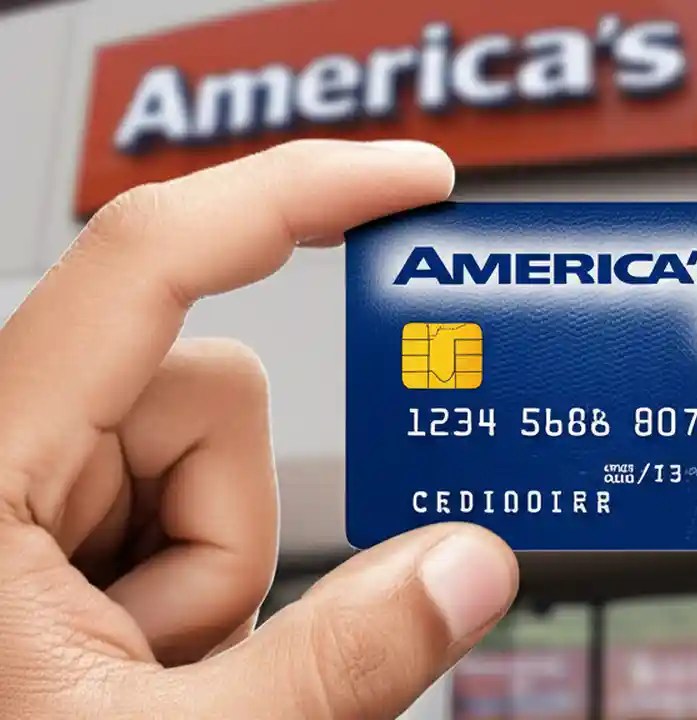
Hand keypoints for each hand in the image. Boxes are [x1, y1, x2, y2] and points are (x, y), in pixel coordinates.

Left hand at [0, 141, 517, 717]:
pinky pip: (183, 508)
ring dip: (216, 570)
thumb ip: (336, 660)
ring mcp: (28, 487)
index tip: (411, 182)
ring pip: (205, 459)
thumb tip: (470, 567)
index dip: (298, 194)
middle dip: (234, 527)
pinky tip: (142, 662)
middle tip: (182, 650)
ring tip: (150, 672)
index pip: (154, 257)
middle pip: (207, 392)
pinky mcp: (53, 527)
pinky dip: (196, 583)